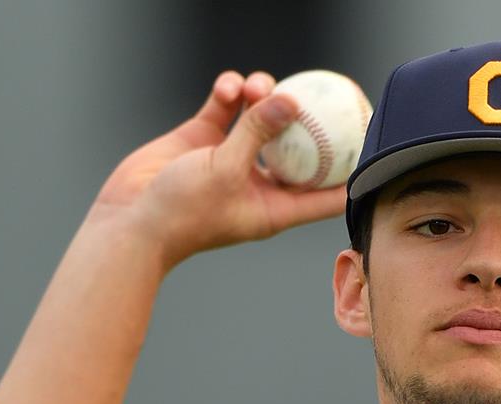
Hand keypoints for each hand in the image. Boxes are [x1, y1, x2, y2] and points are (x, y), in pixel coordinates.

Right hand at [88, 71, 350, 266]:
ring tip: (257, 86)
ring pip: (260, 119)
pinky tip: (230, 85)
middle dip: (308, 120)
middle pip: (296, 148)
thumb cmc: (182, 213)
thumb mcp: (226, 170)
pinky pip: (226, 107)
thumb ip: (257, 132)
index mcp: (274, 206)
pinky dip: (229, 92)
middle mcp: (257, 182)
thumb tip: (290, 100)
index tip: (370, 143)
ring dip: (262, 97)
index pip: (325, 192)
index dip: (350, 169)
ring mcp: (230, 159)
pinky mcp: (202, 139)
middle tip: (325, 91)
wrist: (130, 221)